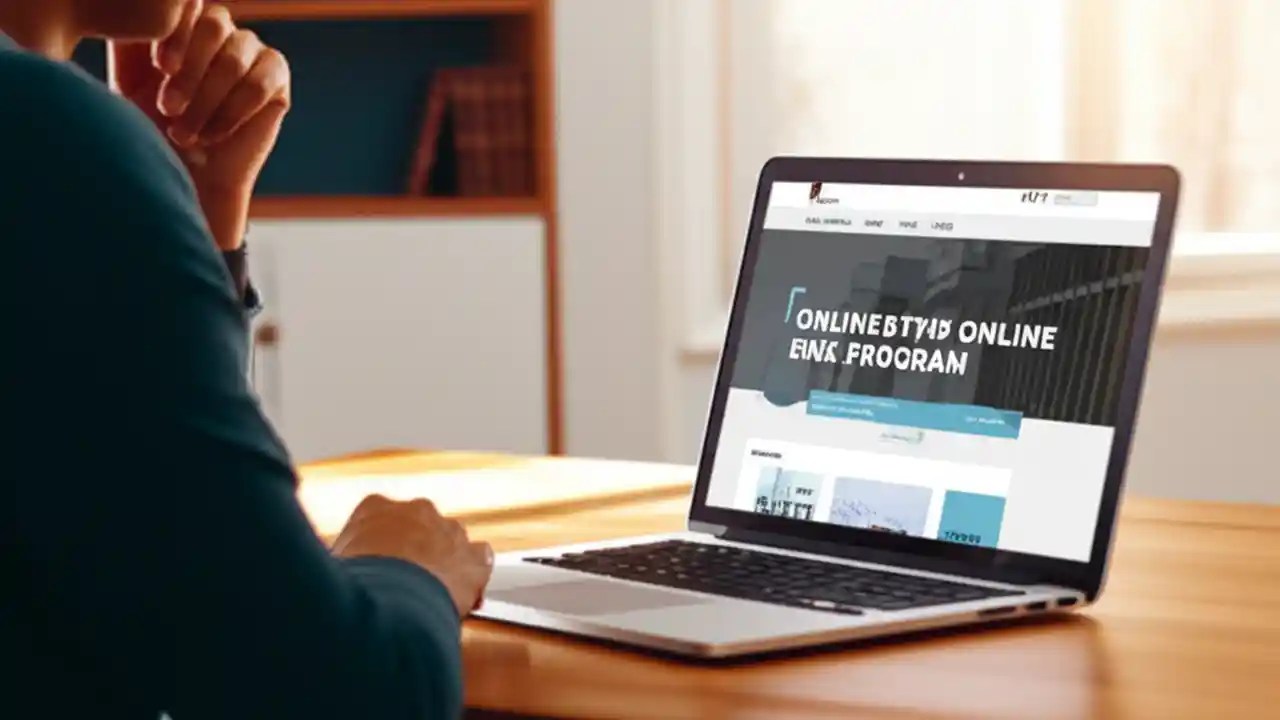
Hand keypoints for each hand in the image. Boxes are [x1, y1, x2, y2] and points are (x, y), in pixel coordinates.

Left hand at [108, 0, 290, 250]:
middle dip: (190, 71)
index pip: (187, 4)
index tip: (161, 67)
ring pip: (235, 55)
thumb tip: (137, 14)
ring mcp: (250, 50)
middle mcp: (218, 31)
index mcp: (182, 24)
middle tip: (169, 108)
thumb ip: (131, 42)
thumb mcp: (130, 84)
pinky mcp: (276, 75)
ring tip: (186, 133)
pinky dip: (233, 111)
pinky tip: (214, 135)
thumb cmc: (153, 132)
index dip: (176, 32)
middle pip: (213, 24)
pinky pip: (260, 82)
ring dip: (208, 99)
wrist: (188, 178)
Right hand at [332, 495, 494, 616]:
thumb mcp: (332, 567)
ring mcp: (448, 530)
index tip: (373, 566)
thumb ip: (340, 562)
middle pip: (416, 527)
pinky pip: (480, 558)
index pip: (375, 519)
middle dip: (411, 551)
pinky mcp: (473, 556)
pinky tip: (465, 595)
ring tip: (431, 593)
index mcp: (375, 508)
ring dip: (442, 561)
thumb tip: (330, 577)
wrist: (390, 599)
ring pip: (450, 540)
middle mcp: (415, 510)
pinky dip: (474, 574)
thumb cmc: (355, 583)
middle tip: (402, 583)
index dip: (375, 546)